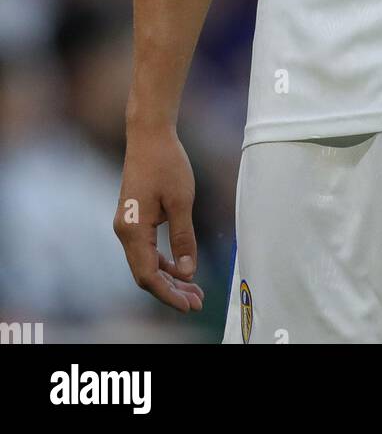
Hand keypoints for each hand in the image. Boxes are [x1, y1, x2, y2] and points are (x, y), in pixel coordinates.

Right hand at [114, 124, 204, 311]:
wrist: (149, 135)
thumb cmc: (166, 163)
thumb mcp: (181, 202)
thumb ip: (183, 238)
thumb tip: (188, 272)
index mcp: (133, 230)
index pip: (148, 276)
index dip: (169, 294)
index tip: (190, 305)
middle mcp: (125, 232)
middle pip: (146, 274)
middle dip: (171, 291)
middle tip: (198, 302)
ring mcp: (128, 225)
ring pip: (146, 263)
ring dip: (169, 277)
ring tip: (194, 290)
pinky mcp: (134, 219)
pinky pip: (147, 249)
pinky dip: (164, 261)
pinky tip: (182, 267)